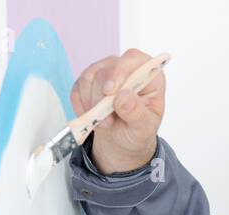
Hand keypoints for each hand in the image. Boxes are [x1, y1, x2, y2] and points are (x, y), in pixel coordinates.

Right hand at [70, 47, 164, 174]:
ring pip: (89, 77)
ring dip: (92, 104)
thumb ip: (136, 113)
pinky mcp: (89, 80)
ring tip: (104, 124)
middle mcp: (128, 68)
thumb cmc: (138, 130)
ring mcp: (107, 71)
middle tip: (108, 122)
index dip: (120, 72)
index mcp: (150, 76)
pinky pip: (78, 87)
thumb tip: (123, 97)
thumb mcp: (144, 128)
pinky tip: (91, 117)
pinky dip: (81, 105)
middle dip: (103, 98)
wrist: (122, 140)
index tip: (109, 91)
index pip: (134, 59)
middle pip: (108, 70)